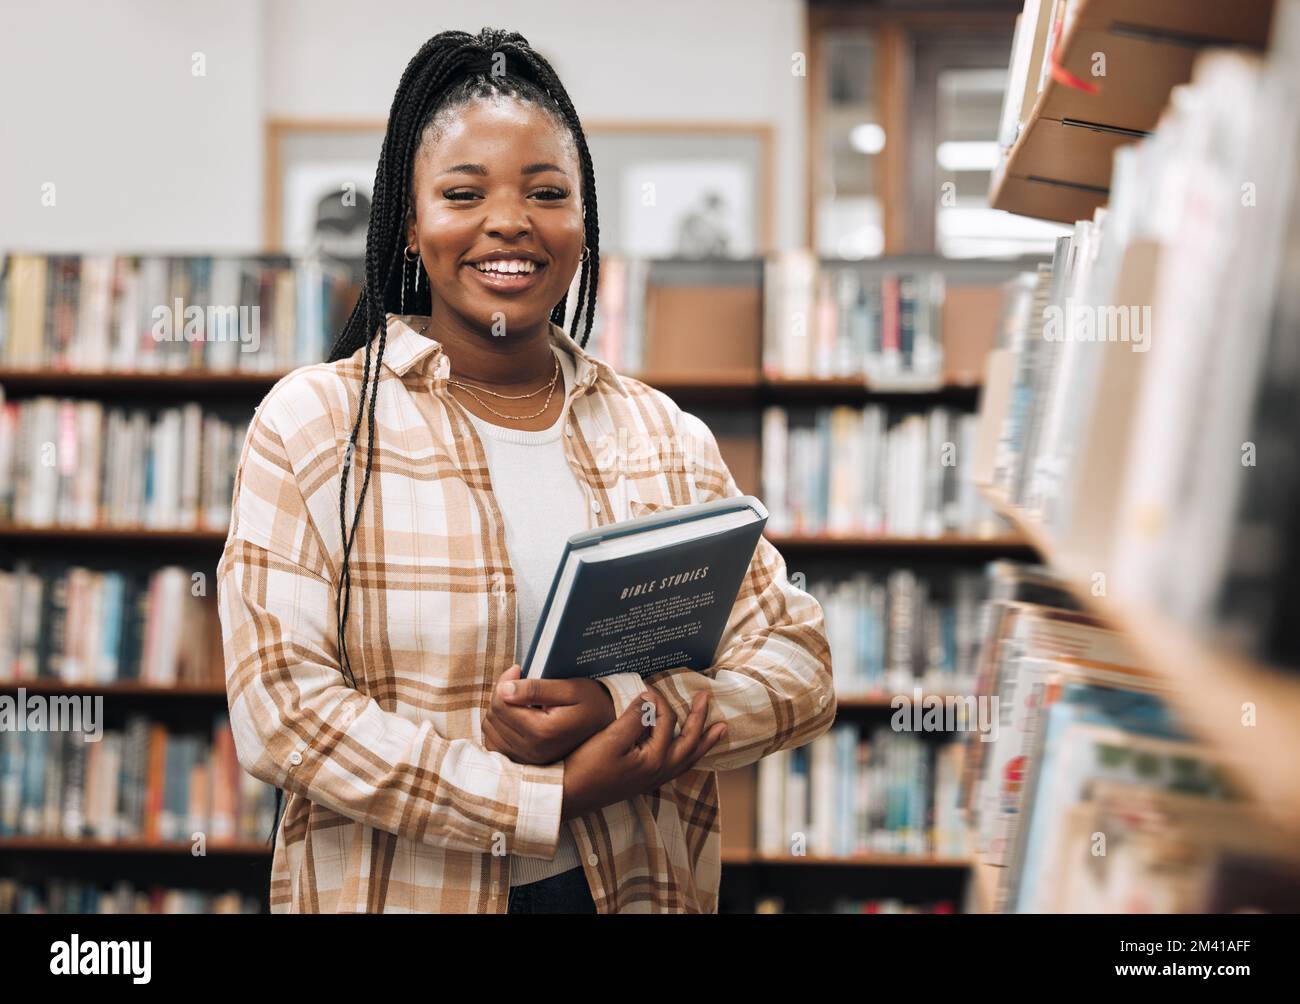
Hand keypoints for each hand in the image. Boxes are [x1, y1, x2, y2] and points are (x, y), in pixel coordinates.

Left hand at [482, 665, 616, 765]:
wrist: (606, 727)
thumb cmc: (591, 703)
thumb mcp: (570, 689)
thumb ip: (536, 688)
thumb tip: (504, 689)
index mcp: (542, 732)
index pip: (501, 703)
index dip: (505, 681)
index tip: (518, 669)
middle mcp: (532, 751)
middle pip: (493, 716)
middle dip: (501, 694)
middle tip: (518, 681)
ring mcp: (527, 760)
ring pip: (490, 729)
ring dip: (499, 710)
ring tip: (519, 699)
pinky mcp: (524, 762)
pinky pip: (494, 743)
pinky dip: (498, 727)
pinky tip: (514, 715)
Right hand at [560, 687, 726, 820]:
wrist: (569, 796)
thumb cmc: (587, 769)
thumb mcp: (610, 739)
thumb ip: (634, 718)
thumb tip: (648, 699)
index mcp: (655, 760)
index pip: (667, 722)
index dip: (659, 701)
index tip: (646, 689)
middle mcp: (659, 771)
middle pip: (690, 742)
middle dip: (701, 719)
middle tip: (707, 698)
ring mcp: (653, 779)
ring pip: (688, 758)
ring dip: (704, 741)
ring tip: (719, 730)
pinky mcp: (643, 782)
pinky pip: (677, 766)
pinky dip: (688, 755)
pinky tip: (686, 751)